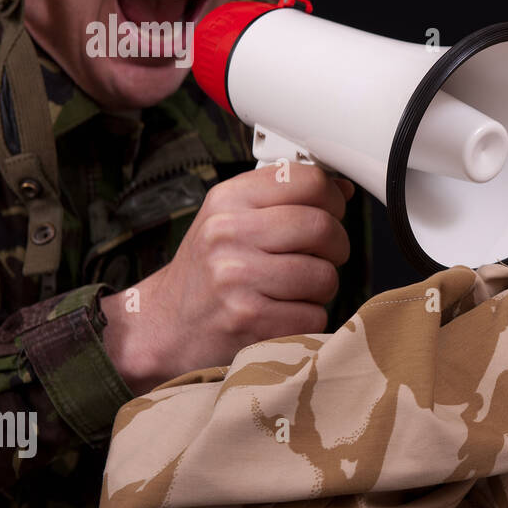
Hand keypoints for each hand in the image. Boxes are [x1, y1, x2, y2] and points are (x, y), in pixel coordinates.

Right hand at [101, 163, 354, 393]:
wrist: (165, 327)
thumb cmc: (208, 271)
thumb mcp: (231, 218)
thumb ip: (282, 199)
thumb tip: (343, 188)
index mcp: (228, 200)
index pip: (307, 180)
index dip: (332, 198)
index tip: (331, 212)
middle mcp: (228, 234)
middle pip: (323, 228)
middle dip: (335, 247)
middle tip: (322, 256)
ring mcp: (237, 278)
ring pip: (325, 276)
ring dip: (321, 288)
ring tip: (294, 289)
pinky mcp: (250, 319)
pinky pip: (314, 316)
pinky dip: (307, 320)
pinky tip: (281, 315)